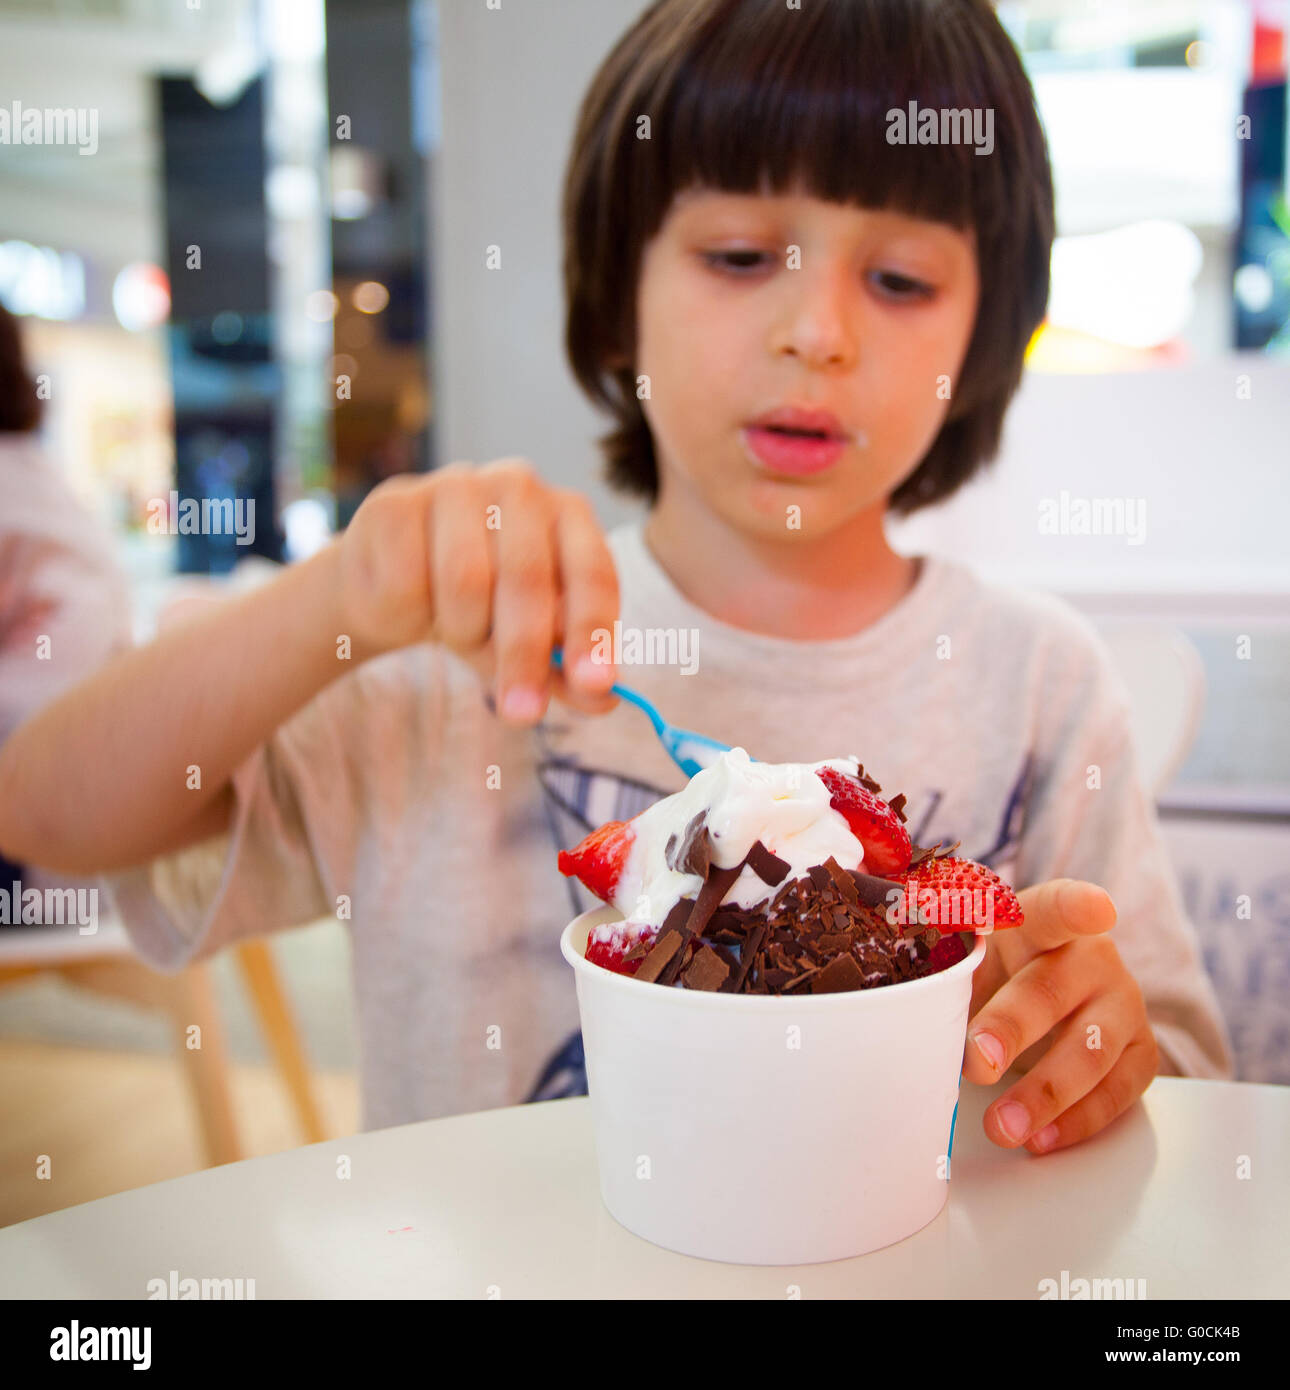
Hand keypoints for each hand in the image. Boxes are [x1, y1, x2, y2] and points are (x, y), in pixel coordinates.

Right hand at [337, 458, 619, 722]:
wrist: (393, 587)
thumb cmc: (482, 612)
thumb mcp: (532, 647)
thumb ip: (569, 673)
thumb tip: (602, 699)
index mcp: (569, 515)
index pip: (593, 570)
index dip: (594, 629)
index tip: (594, 683)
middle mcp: (519, 487)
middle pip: (527, 578)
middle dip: (526, 655)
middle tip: (523, 714)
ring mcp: (454, 486)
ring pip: (465, 582)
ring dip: (462, 631)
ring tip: (459, 633)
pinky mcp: (394, 503)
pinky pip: (408, 580)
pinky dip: (412, 615)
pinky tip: (413, 606)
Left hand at [961, 878, 1159, 1154]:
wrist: (1040, 1002)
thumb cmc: (995, 976)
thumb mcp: (967, 964)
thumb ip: (945, 977)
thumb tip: (908, 1015)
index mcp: (1041, 924)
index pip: (1058, 908)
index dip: (1077, 907)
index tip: (1097, 909)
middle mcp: (1092, 958)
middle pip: (1052, 991)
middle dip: (1012, 1030)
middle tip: (976, 1063)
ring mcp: (1124, 1004)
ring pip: (1092, 1049)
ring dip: (1044, 1094)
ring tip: (1003, 1126)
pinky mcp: (1141, 1052)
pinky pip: (1117, 1091)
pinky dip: (1077, 1121)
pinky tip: (1041, 1138)